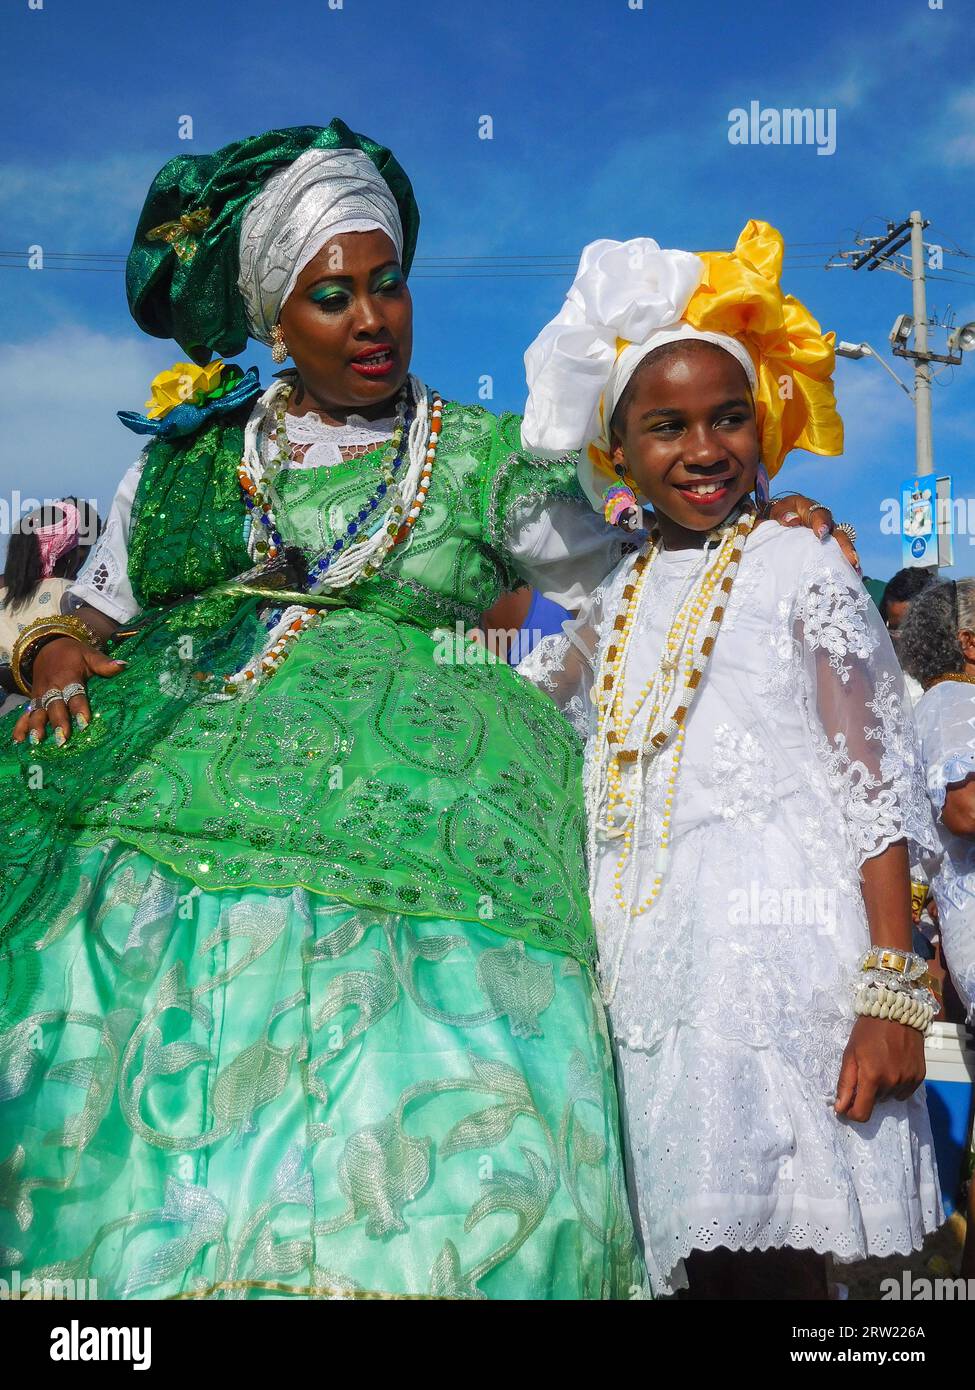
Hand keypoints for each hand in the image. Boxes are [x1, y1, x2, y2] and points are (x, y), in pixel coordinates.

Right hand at [11, 636, 126, 746]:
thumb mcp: (88, 654)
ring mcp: (40, 695)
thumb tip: (123, 666)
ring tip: (38, 742)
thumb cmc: (73, 654)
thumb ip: (103, 663)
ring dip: (37, 726)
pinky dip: (21, 726)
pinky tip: (18, 740)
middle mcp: (52, 688)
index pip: (75, 694)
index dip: (79, 708)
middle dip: (58, 722)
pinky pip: (25, 713)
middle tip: (62, 738)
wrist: (46, 647)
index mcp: (68, 677)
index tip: (84, 722)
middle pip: (55, 706)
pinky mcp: (33, 700)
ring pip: (37, 711)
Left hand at [762, 494, 860, 571]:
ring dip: (849, 558)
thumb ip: (782, 514)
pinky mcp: (827, 549)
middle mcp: (824, 523)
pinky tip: (853, 577)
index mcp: (810, 510)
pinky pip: (839, 557)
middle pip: (838, 533)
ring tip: (855, 570)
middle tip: (850, 558)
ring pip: (842, 547)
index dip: (822, 523)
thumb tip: (791, 520)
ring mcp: (828, 537)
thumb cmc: (776, 517)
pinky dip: (845, 567)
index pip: (819, 514)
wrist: (775, 523)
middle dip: (844, 546)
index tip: (821, 533)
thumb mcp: (776, 512)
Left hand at [834, 1015, 925, 1122]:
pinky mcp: (919, 1077)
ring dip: (882, 1088)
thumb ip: (845, 1083)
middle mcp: (892, 1082)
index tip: (847, 1106)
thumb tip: (840, 1108)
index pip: (863, 1113)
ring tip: (880, 1065)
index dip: (852, 1113)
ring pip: (889, 1096)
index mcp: (872, 1077)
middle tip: (866, 1070)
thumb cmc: (867, 1032)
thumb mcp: (850, 1054)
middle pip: (875, 1102)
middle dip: (867, 1092)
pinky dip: (897, 1084)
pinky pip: (904, 1091)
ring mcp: (908, 1080)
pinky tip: (894, 1066)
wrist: (896, 1013)